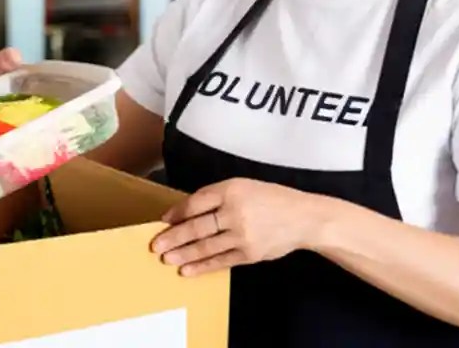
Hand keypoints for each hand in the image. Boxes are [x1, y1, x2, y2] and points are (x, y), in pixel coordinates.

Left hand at [150, 178, 328, 276]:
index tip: (163, 221)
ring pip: (206, 247)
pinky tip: (187, 270)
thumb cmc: (268, 199)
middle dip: (174, 238)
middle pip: (197, 227)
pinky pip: (221, 261)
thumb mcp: (241, 187)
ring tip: (166, 259)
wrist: (303, 218)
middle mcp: (236, 212)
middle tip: (155, 246)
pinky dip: (202, 266)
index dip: (177, 213)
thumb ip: (214, 197)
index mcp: (231, 190)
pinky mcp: (250, 254)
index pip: (196, 203)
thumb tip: (182, 213)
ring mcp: (243, 235)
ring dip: (183, 254)